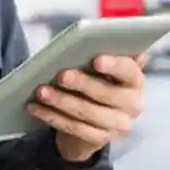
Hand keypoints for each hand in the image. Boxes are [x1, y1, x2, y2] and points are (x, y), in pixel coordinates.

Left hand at [27, 54, 145, 163]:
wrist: (91, 121)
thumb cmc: (95, 82)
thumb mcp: (101, 68)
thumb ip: (103, 52)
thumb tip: (99, 30)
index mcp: (134, 80)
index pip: (129, 71)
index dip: (114, 65)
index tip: (96, 60)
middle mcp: (132, 104)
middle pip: (107, 93)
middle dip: (82, 83)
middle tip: (61, 75)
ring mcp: (117, 125)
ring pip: (87, 112)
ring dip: (61, 101)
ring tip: (41, 91)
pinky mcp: (100, 140)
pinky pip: (73, 127)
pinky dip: (52, 116)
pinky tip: (35, 107)